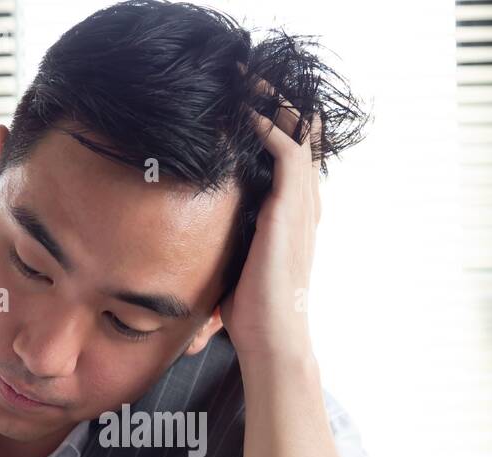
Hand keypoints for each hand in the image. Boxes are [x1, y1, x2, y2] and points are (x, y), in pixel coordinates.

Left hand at [219, 77, 323, 360]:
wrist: (272, 339)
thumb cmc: (251, 314)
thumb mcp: (236, 268)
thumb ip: (225, 247)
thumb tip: (188, 250)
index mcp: (295, 219)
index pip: (294, 162)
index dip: (277, 131)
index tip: (248, 111)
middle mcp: (304, 207)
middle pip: (301, 139)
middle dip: (278, 108)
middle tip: (249, 83)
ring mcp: (301, 207)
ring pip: (298, 136)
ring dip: (274, 106)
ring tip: (250, 82)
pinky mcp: (289, 210)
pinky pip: (288, 151)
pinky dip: (271, 127)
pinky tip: (248, 113)